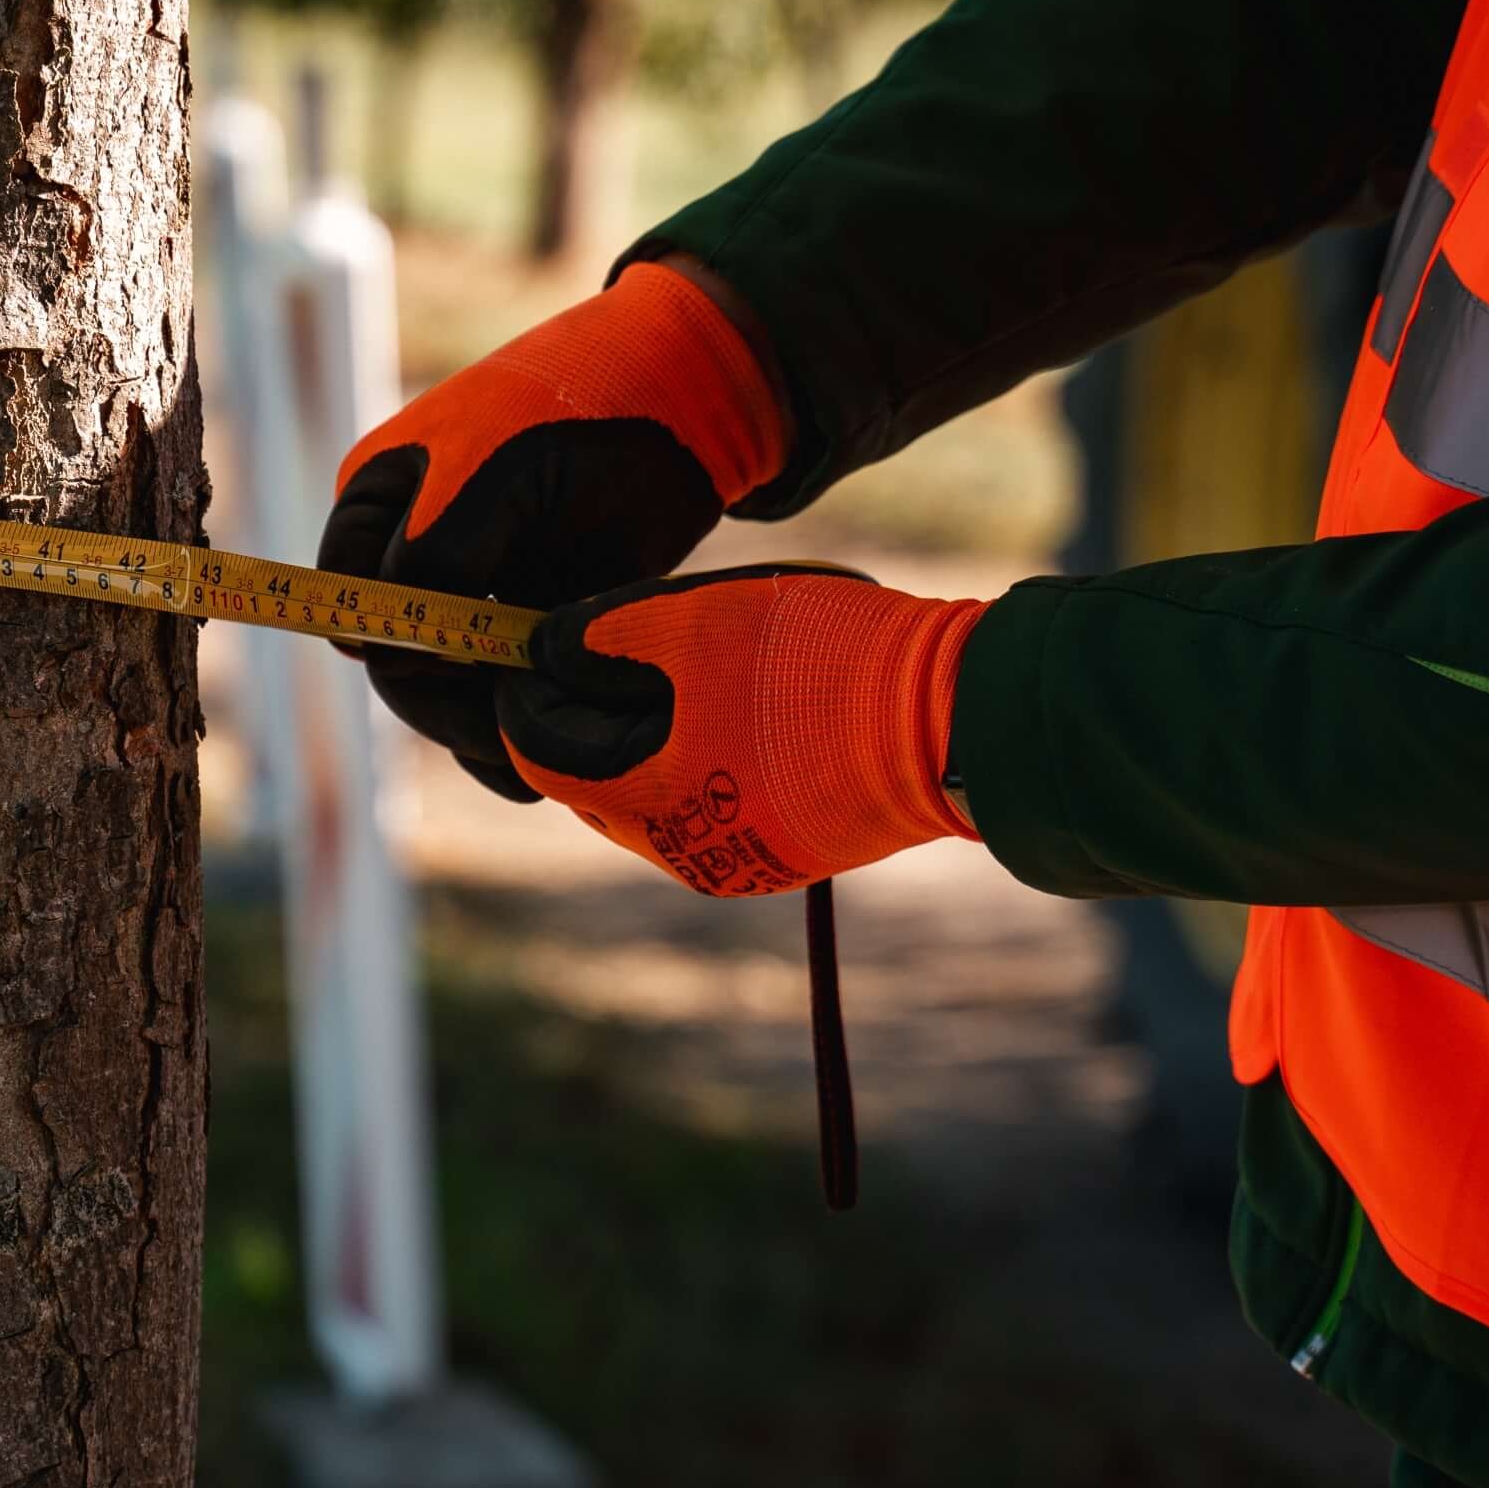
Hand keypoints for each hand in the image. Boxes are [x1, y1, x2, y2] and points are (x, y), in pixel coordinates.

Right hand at [322, 260, 787, 797]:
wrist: (683, 404)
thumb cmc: (565, 408)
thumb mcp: (484, 467)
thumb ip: (432, 556)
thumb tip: (382, 657)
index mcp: (377, 507)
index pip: (346, 603)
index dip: (384, 645)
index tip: (441, 671)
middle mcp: (416, 558)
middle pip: (400, 665)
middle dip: (443, 704)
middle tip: (501, 733)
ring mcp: (478, 598)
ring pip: (452, 695)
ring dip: (483, 733)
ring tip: (531, 762)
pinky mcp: (537, 629)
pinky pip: (508, 700)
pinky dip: (521, 734)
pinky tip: (541, 766)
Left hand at [494, 564, 987, 894]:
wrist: (955, 723)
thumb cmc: (821, 665)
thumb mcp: (696, 624)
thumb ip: (604, 637)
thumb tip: (546, 648)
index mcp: (649, 803)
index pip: (540, 753)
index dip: (532, 691)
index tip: (544, 638)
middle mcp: (688, 855)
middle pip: (594, 782)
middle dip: (587, 719)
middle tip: (608, 647)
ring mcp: (745, 863)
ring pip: (656, 798)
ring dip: (647, 740)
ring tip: (678, 670)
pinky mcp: (793, 854)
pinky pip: (717, 809)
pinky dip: (703, 763)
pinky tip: (732, 709)